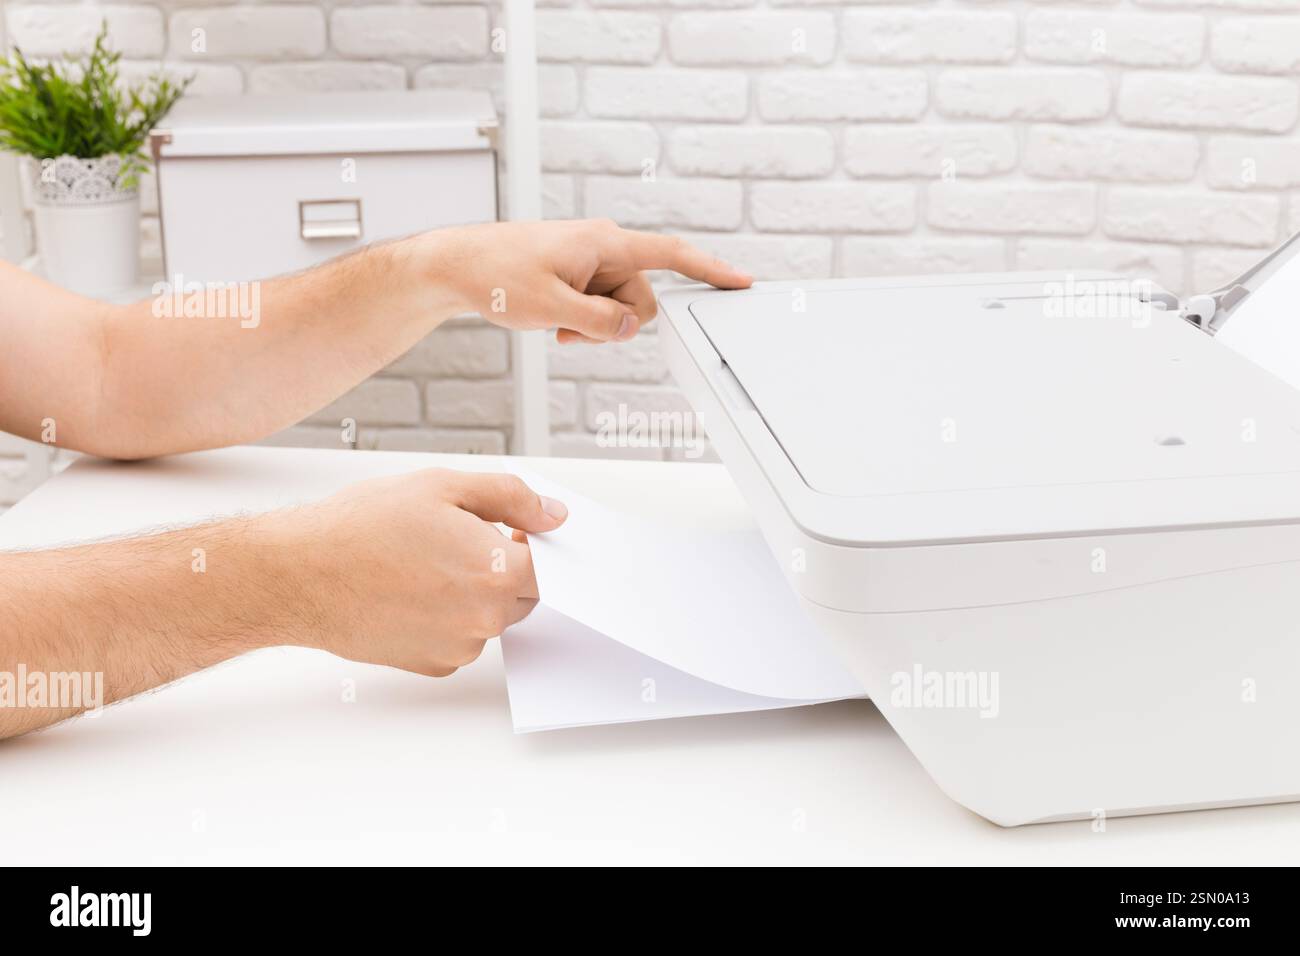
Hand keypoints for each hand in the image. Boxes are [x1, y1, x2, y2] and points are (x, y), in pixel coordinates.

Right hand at [278, 469, 565, 676]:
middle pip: (522, 595)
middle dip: (502, 567)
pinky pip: (458, 637)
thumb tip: (552, 514)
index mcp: (496, 574)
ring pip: (487, 616)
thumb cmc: (362, 527)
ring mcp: (458, 647)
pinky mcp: (431, 664)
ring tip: (421, 562)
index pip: (548, 567)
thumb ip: (511, 499)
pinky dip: (445, 615)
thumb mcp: (444, 487)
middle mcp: (484, 619)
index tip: (511, 530)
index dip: (532, 543)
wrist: (301, 574)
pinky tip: (409, 589)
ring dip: (472, 592)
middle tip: (456, 539)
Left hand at [427, 219, 752, 343]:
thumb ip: (599, 323)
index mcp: (605, 243)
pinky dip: (581, 323)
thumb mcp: (551, 309)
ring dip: (593, 328)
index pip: (671, 254)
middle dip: (614, 324)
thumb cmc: (496, 275)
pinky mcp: (579, 275)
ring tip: (553, 323)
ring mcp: (591, 262)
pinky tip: (552, 322)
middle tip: (568, 328)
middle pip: (642, 299)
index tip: (741, 281)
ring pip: (619, 310)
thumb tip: (631, 328)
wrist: (457, 266)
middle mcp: (604, 248)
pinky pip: (599, 308)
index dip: (710, 269)